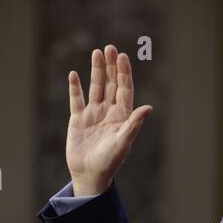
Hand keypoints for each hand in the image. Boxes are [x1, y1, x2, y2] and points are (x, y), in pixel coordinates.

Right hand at [66, 45, 152, 196]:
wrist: (89, 174)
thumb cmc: (110, 162)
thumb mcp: (123, 143)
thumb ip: (134, 124)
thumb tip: (148, 107)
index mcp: (122, 116)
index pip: (124, 89)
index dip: (124, 73)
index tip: (122, 57)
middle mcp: (108, 112)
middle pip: (110, 84)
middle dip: (110, 66)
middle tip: (110, 47)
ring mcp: (93, 114)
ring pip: (95, 87)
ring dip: (95, 71)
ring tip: (96, 52)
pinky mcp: (78, 120)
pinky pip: (76, 100)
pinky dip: (75, 88)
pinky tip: (74, 75)